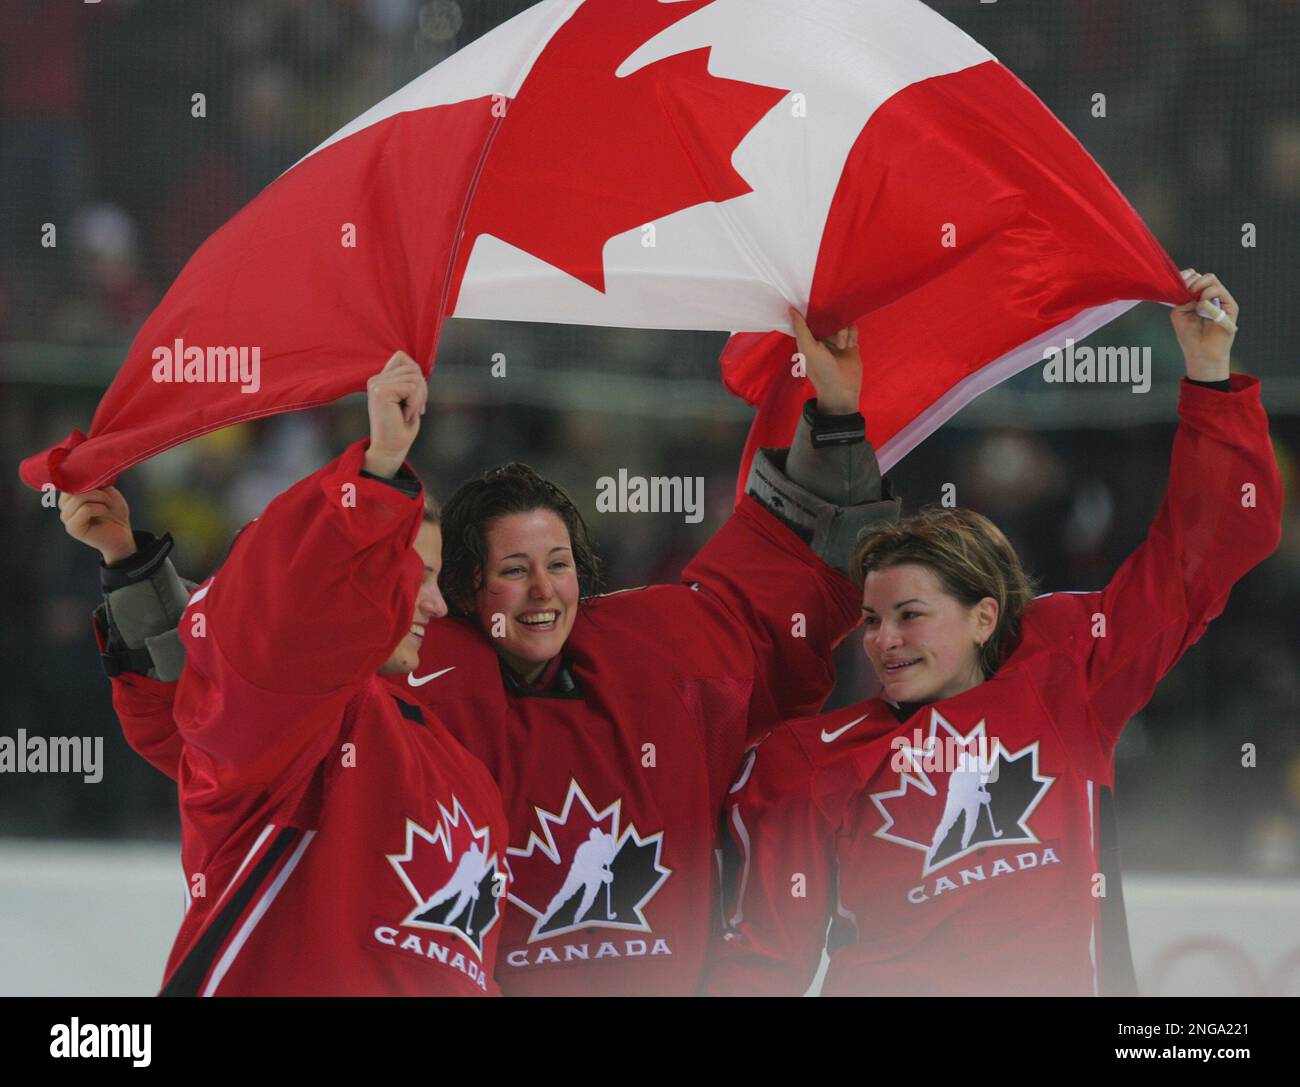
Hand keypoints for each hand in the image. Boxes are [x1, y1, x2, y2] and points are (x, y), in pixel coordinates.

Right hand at [59, 486, 135, 564]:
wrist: (123, 535)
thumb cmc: (115, 514)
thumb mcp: (107, 492)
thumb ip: (95, 483)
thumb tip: (86, 473)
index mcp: (70, 498)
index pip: (68, 481)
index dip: (85, 479)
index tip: (101, 483)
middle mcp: (65, 507)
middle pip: (73, 488)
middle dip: (95, 489)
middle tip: (108, 498)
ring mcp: (67, 518)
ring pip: (78, 498)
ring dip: (99, 498)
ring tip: (108, 506)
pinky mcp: (73, 528)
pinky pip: (85, 509)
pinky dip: (99, 508)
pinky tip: (105, 512)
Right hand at [364, 351, 426, 477]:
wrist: (390, 449)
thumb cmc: (401, 428)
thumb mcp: (408, 399)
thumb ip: (409, 381)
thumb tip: (418, 368)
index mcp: (380, 379)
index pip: (402, 357)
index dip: (416, 373)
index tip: (416, 396)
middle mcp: (375, 379)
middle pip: (412, 367)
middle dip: (422, 389)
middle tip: (416, 409)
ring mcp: (377, 384)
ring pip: (415, 377)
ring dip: (419, 398)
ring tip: (410, 412)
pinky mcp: (381, 392)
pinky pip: (412, 388)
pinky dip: (415, 403)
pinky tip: (405, 415)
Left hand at [789, 307, 861, 414]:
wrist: (841, 388)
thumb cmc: (821, 370)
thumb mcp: (807, 348)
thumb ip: (800, 328)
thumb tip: (790, 309)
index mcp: (809, 338)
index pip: (811, 318)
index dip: (815, 311)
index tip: (819, 304)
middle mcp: (823, 337)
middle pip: (829, 317)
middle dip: (832, 323)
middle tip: (833, 333)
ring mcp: (837, 340)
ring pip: (842, 322)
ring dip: (843, 332)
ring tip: (842, 347)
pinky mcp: (851, 343)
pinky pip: (853, 328)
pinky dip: (852, 335)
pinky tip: (850, 346)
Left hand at [1171, 269, 1237, 381]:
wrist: (1201, 353)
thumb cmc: (1190, 335)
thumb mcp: (1179, 312)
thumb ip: (1182, 297)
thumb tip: (1192, 288)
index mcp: (1199, 296)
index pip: (1195, 277)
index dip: (1186, 277)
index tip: (1177, 284)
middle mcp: (1212, 296)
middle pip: (1204, 276)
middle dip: (1191, 281)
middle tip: (1185, 293)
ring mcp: (1222, 300)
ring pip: (1212, 280)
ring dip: (1198, 287)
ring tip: (1194, 302)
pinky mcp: (1231, 307)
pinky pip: (1219, 293)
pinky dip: (1206, 299)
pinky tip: (1201, 309)